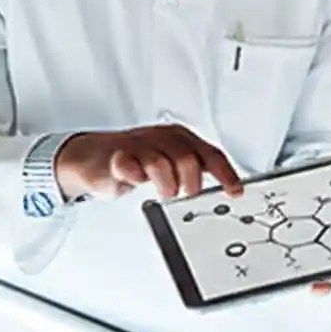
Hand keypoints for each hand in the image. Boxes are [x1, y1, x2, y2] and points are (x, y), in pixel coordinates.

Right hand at [55, 125, 243, 201]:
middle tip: (184, 193)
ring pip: (161, 164)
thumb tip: (224, 187)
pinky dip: (136, 177)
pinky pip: (129, 165)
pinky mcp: (117, 157)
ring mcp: (139, 145)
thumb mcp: (172, 162)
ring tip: (164, 192)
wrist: (95, 157)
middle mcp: (163, 138)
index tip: (235, 191)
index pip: (210, 154)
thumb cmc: (138, 159)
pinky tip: (138, 181)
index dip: (225, 173)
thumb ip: (196, 170)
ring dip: (166, 185)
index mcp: (181, 138)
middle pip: (188, 160)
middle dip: (190, 183)